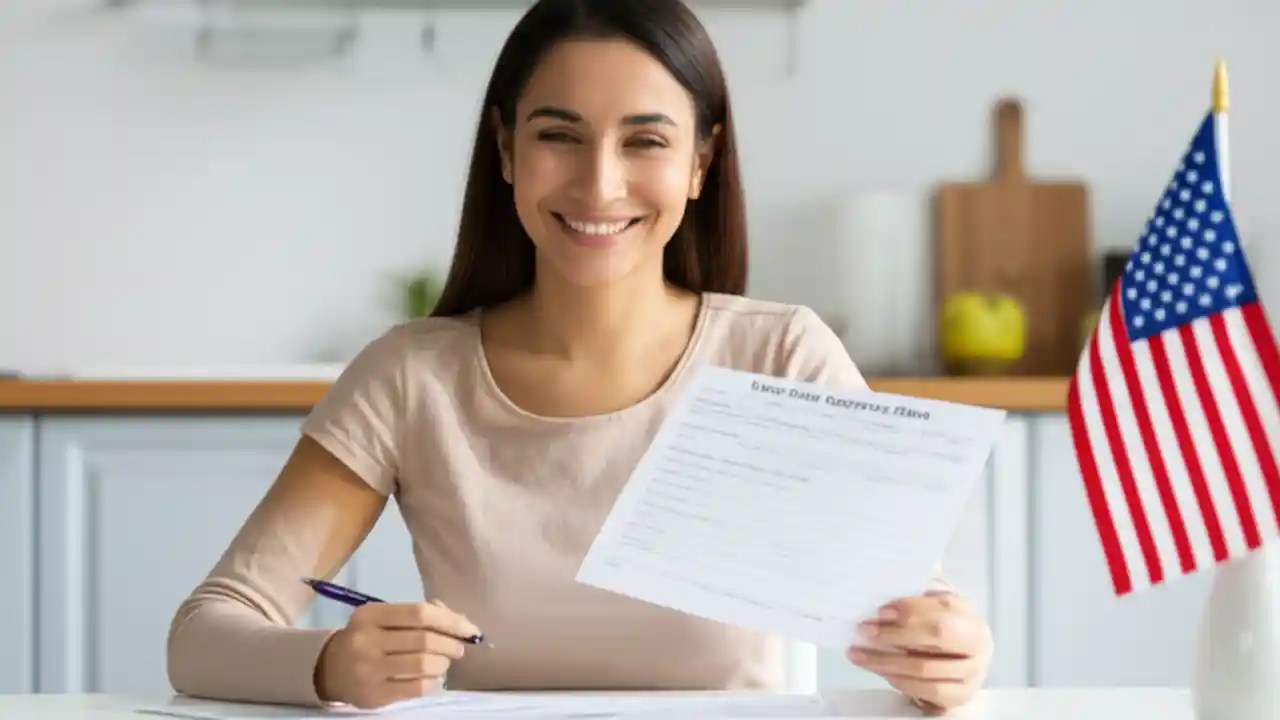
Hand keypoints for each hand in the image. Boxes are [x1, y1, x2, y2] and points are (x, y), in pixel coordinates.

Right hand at [315, 600, 481, 708]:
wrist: (329, 669)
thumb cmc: (367, 638)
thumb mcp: (383, 618)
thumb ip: (417, 615)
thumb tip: (458, 620)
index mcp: (371, 615)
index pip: (420, 613)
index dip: (450, 621)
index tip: (469, 629)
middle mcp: (367, 640)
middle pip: (424, 640)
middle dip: (451, 644)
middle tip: (459, 648)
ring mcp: (369, 669)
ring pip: (423, 664)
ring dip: (443, 663)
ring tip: (444, 663)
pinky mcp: (374, 695)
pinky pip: (416, 688)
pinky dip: (433, 682)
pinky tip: (434, 678)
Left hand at [846, 589, 991, 713]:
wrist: (965, 659)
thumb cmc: (945, 627)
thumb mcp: (935, 605)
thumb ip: (917, 595)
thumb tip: (886, 590)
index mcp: (970, 614)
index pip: (942, 607)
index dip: (910, 609)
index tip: (880, 611)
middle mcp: (978, 643)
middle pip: (937, 636)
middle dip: (895, 633)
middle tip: (864, 631)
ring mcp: (972, 672)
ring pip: (925, 668)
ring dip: (886, 660)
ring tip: (859, 654)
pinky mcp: (961, 696)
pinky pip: (926, 691)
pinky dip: (900, 681)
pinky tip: (880, 671)